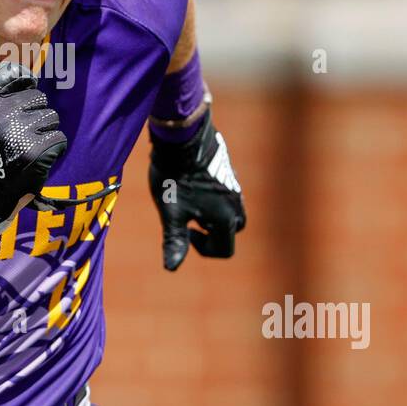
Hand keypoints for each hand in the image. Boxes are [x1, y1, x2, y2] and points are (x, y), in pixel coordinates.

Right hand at [0, 62, 67, 224]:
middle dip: (37, 113)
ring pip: (52, 118)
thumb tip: (27, 75)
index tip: (30, 84)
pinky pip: (59, 138)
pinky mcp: (37, 151)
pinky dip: (54, 148)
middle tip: (24, 132)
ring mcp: (20, 133)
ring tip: (29, 146)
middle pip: (39, 98)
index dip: (25, 78)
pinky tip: (39, 157)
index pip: (10, 73)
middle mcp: (1, 116)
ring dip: (46, 131)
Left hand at [148, 108, 246, 270]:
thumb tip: (171, 267)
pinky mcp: (228, 172)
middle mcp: (235, 204)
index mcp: (224, 218)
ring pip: (231, 211)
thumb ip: (174, 240)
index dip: (203, 249)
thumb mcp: (171, 213)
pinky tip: (193, 186)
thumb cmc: (174, 178)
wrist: (182, 137)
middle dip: (212, 233)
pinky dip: (214, 199)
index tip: (187, 233)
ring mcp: (234, 186)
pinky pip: (227, 194)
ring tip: (191, 203)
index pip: (224, 250)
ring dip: (214, 215)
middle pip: (232, 231)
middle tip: (189, 220)